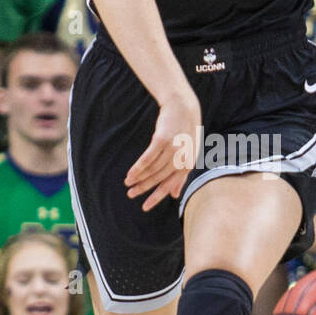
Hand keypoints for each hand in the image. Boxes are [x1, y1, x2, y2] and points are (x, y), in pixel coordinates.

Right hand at [125, 90, 201, 210]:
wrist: (183, 108)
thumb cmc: (185, 133)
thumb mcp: (187, 154)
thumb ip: (181, 175)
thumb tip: (174, 196)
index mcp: (188, 164)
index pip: (170, 185)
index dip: (156, 197)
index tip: (144, 207)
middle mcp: (182, 158)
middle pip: (158, 178)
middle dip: (143, 188)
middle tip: (130, 194)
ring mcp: (173, 149)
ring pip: (152, 169)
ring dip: (138, 177)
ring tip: (127, 182)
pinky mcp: (163, 139)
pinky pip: (148, 158)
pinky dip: (138, 167)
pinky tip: (130, 173)